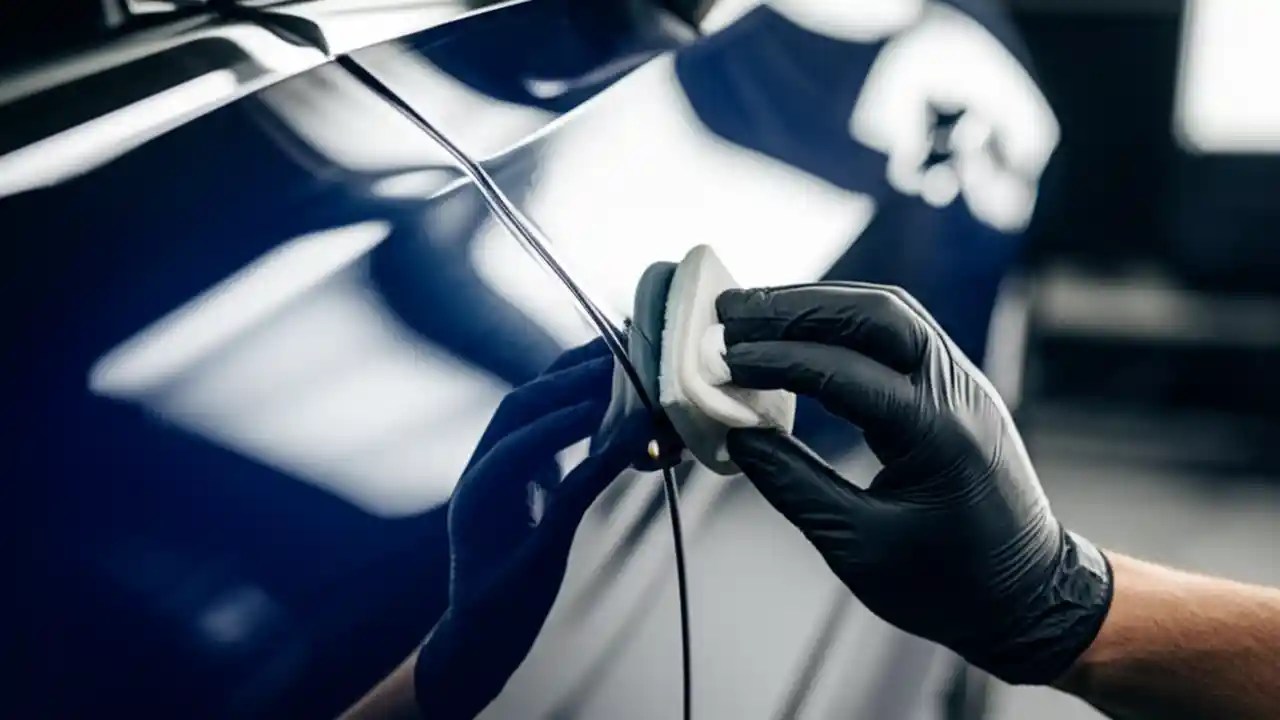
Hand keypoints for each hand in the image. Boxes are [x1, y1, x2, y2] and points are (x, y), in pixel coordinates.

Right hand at [415, 339, 648, 717]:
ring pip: (522, 439)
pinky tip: (633, 441)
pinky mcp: (523, 550)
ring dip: (570, 405)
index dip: (565, 367)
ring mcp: (492, 514)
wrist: (481, 642)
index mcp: (484, 468)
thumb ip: (560, 472)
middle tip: (619, 352)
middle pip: (518, 406)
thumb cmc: (514, 575)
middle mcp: (479, 481)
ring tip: (618, 382)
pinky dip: (599, 460)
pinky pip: (563, 493)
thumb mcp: (538, 511)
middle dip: (567, 374)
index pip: (523, 401)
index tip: (610, 341)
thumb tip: (608, 431)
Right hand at [717, 283, 1111, 684]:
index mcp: (938, 434)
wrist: (1029, 595)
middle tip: (729, 312)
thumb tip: (737, 436)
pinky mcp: (952, 386)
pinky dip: (842, 322)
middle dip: (795, 308)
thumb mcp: (858, 547)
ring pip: (888, 312)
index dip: (776, 361)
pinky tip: (799, 332)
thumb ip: (793, 485)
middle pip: (874, 314)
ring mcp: (960, 382)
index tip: (723, 362)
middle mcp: (956, 391)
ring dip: (818, 304)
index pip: (845, 371)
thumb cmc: (949, 585)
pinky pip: (896, 333)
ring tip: (754, 311)